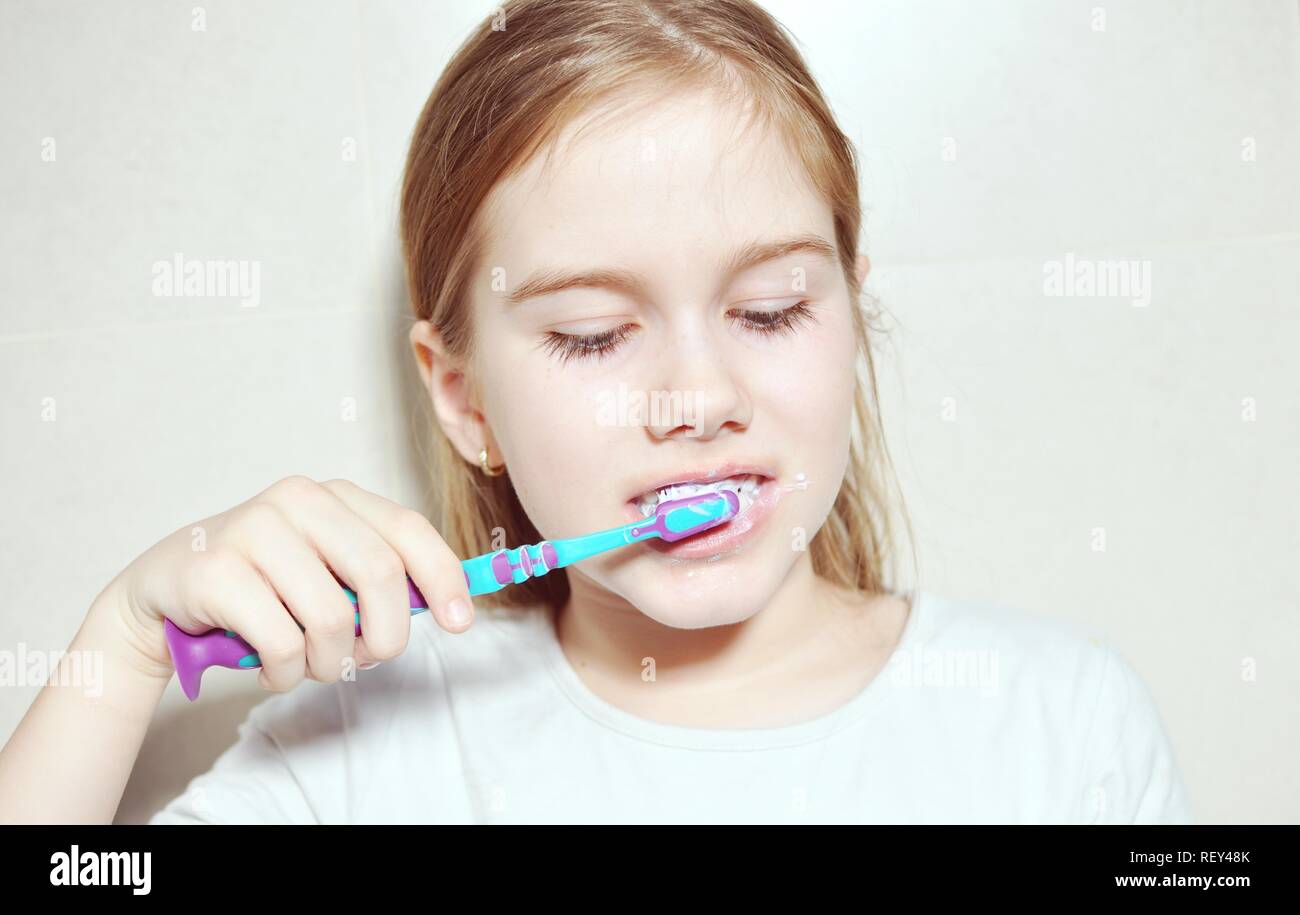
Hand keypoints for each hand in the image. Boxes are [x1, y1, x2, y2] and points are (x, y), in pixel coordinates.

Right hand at [102, 475, 473, 690]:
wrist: (164, 594)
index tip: (462, 621)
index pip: (408, 529)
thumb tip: (445, 606)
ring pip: (332, 619)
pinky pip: (283, 643)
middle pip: (380, 575)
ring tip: (307, 663)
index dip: (443, 576)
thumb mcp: (325, 572)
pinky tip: (271, 667)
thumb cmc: (262, 588)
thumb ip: (377, 581)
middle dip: (386, 635)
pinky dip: (285, 673)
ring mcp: (254, 530)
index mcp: (334, 497)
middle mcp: (298, 501)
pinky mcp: (217, 570)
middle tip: (368, 659)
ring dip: (329, 663)